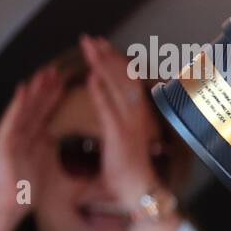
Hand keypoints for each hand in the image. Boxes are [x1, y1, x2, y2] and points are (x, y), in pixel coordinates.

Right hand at [0, 63, 64, 230]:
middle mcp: (21, 135)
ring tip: (44, 73)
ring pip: (24, 109)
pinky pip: (11, 121)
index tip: (68, 81)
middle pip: (36, 107)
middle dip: (46, 89)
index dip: (56, 98)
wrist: (8, 209)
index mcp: (32, 140)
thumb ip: (52, 151)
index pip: (46, 114)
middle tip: (58, 70)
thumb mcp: (47, 167)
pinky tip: (24, 89)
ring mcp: (10, 138)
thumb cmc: (25, 192)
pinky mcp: (3, 144)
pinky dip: (17, 105)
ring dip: (34, 91)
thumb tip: (65, 141)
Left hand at [81, 34, 160, 207]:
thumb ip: (117, 120)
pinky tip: (92, 78)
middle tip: (92, 39)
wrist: (140, 192)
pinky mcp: (120, 137)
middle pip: (123, 78)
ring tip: (91, 49)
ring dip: (104, 67)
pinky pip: (109, 111)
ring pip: (118, 88)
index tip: (102, 46)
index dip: (114, 61)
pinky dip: (101, 93)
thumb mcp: (124, 140)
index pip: (127, 81)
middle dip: (107, 56)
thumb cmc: (129, 170)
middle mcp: (136, 116)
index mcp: (136, 116)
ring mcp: (130, 125)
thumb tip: (106, 103)